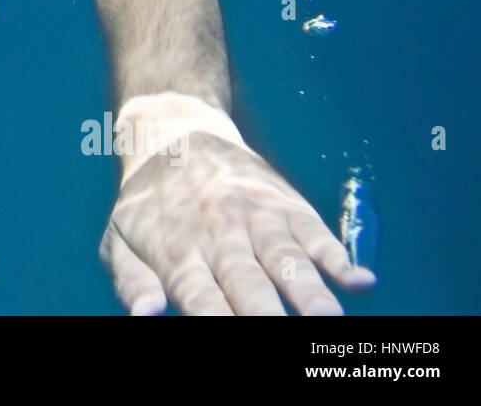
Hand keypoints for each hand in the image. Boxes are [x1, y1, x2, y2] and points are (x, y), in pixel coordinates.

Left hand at [99, 130, 375, 314]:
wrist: (177, 136)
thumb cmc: (149, 205)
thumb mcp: (120, 241)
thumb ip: (133, 283)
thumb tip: (146, 315)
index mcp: (179, 253)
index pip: (202, 299)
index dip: (218, 322)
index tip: (238, 344)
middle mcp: (221, 236)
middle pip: (249, 285)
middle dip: (266, 318)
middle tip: (284, 341)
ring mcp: (258, 218)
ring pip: (289, 261)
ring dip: (310, 295)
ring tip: (327, 322)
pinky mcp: (287, 205)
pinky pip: (318, 233)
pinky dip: (340, 258)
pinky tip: (360, 281)